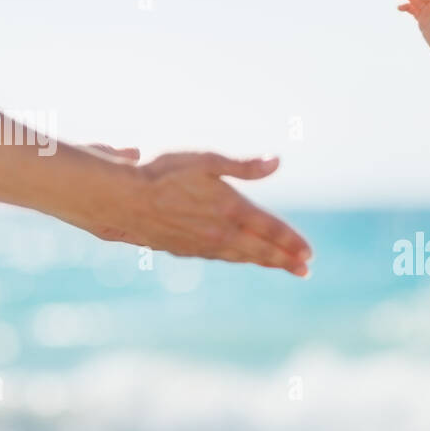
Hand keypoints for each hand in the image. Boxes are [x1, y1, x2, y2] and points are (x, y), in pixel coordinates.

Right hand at [83, 149, 312, 275]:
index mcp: (231, 208)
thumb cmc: (160, 172)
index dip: (291, 241)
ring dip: (263, 262)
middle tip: (305, 271)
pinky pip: (217, 257)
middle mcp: (220, 232)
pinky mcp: (182, 249)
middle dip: (285, 261)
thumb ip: (243, 166)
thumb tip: (277, 162)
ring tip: (280, 266)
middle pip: (260, 250)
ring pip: (240, 256)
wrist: (119, 199)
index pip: (270, 229)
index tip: (310, 254)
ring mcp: (201, 244)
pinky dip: (236, 259)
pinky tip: (238, 258)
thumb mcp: (205, 159)